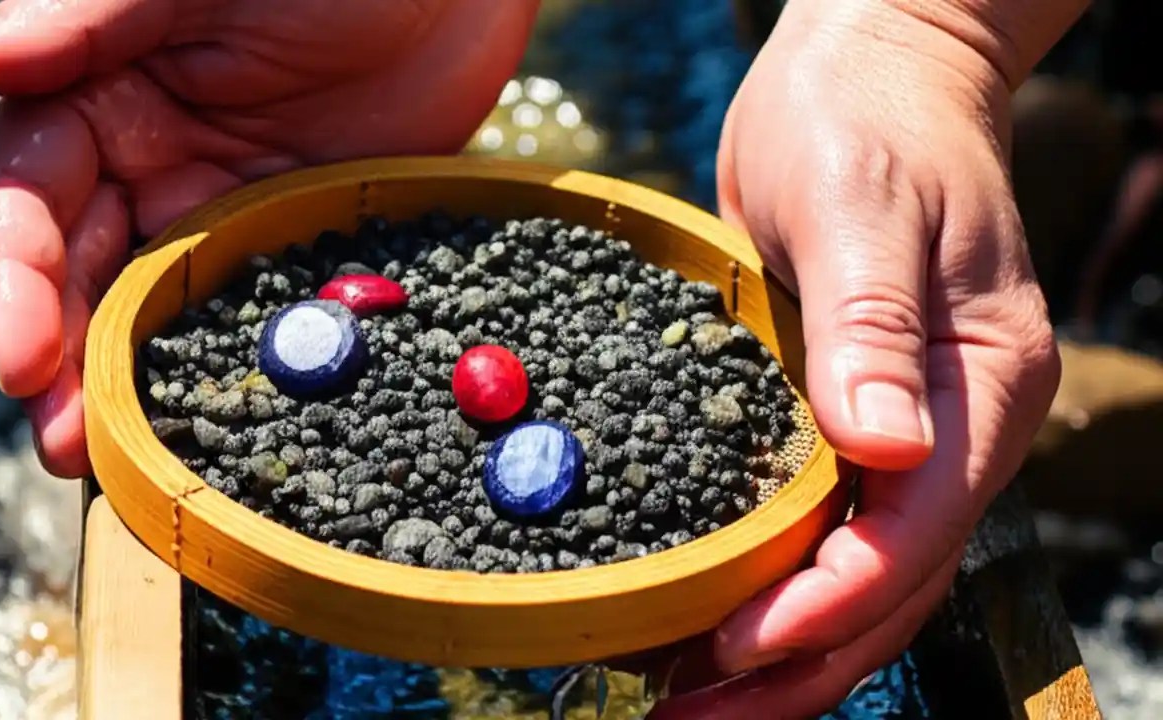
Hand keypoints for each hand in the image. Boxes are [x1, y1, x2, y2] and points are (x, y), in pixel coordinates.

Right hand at [0, 0, 537, 477]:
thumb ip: (82, 24)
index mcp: (98, 96)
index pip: (29, 200)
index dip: (16, 283)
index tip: (22, 363)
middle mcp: (147, 164)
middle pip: (81, 275)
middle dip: (65, 362)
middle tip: (65, 447)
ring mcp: (222, 211)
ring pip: (155, 309)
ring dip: (134, 383)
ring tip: (121, 464)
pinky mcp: (292, 243)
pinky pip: (248, 314)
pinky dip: (230, 369)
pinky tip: (226, 427)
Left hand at [650, 2, 1061, 716]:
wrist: (861, 78)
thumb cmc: (867, 120)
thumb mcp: (864, 204)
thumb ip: (872, 323)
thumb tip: (885, 448)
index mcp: (978, 382)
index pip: (913, 527)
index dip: (826, 600)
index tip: (733, 646)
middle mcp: (949, 426)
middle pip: (890, 584)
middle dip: (797, 663)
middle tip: (690, 714)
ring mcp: (899, 432)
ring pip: (857, 576)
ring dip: (780, 652)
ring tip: (685, 700)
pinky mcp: (840, 422)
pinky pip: (817, 530)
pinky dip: (764, 586)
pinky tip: (700, 618)